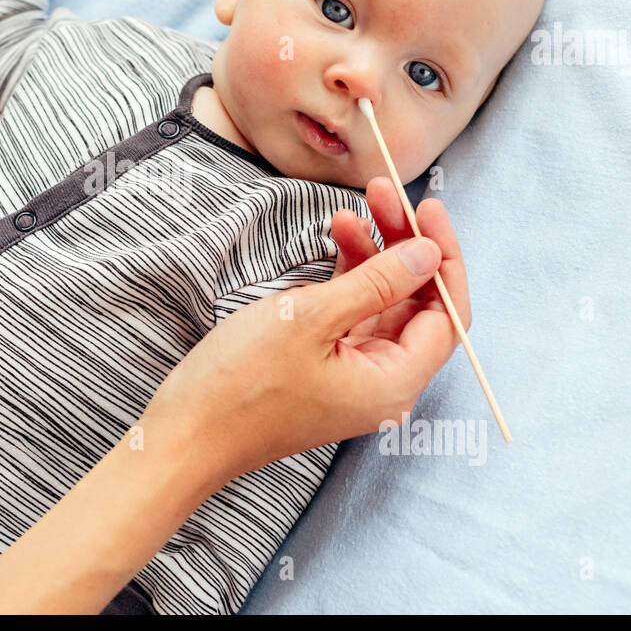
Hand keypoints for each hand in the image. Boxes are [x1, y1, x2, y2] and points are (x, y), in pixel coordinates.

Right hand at [141, 187, 468, 482]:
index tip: (423, 208)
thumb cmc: (242, 383)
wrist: (185, 435)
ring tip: (348, 211)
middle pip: (417, 305)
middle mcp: (383, 384)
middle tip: (382, 195)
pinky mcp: (325, 371)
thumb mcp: (310, 318)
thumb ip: (377, 282)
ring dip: (373, 257)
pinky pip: (353, 318)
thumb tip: (428, 253)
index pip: (446, 313)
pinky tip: (335, 242)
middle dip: (404, 246)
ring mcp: (353, 379)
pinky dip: (348, 280)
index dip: (441, 257)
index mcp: (394, 382)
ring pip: (383, 306)